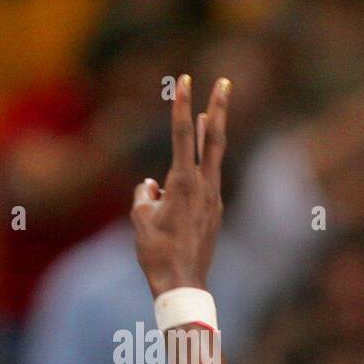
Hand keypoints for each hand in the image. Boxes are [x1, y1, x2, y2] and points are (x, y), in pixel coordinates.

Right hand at [131, 75, 228, 297]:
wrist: (182, 282)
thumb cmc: (156, 252)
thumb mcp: (140, 221)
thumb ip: (143, 196)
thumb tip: (150, 186)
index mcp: (183, 183)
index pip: (181, 135)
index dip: (182, 105)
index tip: (185, 80)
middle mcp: (204, 185)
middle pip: (212, 138)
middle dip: (217, 107)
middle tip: (224, 82)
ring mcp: (213, 198)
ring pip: (211, 159)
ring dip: (208, 135)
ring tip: (208, 115)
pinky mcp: (213, 213)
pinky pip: (203, 184)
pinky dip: (195, 173)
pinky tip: (179, 181)